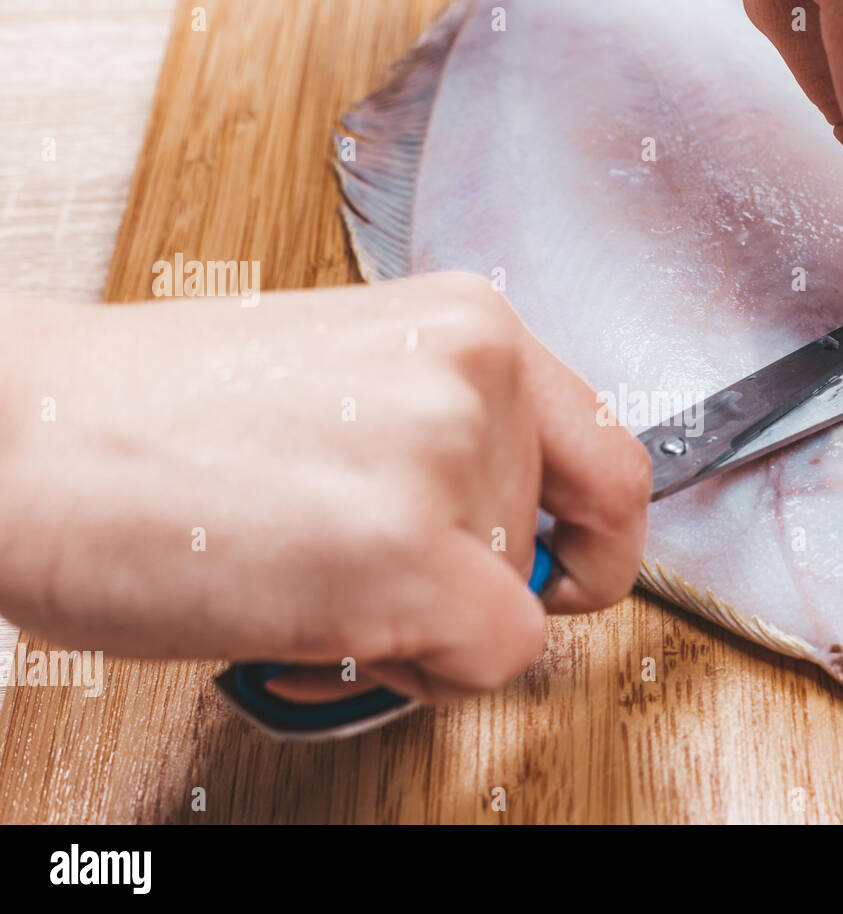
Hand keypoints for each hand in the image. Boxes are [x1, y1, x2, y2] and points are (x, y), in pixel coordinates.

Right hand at [0, 273, 650, 703]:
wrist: (22, 435)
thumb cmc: (155, 425)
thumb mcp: (350, 391)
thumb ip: (448, 442)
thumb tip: (517, 538)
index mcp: (468, 327)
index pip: (610, 455)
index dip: (596, 536)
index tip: (563, 571)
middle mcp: (476, 376)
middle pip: (551, 545)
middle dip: (473, 591)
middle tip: (377, 588)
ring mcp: (446, 458)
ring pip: (515, 610)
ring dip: (423, 634)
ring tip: (315, 595)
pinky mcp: (409, 552)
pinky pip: (493, 657)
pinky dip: (419, 674)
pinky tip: (321, 633)